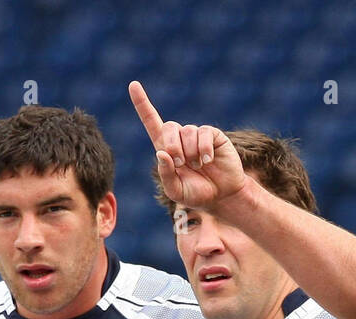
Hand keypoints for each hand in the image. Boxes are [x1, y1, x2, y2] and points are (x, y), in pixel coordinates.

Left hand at [129, 80, 245, 210]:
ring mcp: (197, 135)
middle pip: (168, 127)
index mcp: (166, 149)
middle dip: (172, 147)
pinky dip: (204, 150)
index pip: (152, 122)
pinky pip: (204, 134)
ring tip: (199, 167)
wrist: (222, 196)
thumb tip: (161, 153)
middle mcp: (180, 138)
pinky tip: (208, 161)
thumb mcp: (176, 191)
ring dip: (191, 153)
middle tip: (180, 164)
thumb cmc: (197, 194)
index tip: (133, 85)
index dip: (142, 104)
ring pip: (187, 132)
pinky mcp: (213, 135)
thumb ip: (166, 175)